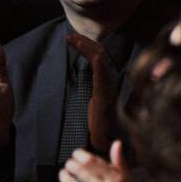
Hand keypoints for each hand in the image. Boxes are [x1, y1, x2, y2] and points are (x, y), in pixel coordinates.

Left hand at [58, 141, 147, 181]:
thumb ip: (120, 163)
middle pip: (81, 171)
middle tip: (68, 164)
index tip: (76, 154)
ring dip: (64, 178)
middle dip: (70, 165)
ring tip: (63, 175)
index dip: (80, 155)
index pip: (93, 161)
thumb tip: (116, 144)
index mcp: (118, 179)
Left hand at [66, 33, 118, 153]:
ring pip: (101, 60)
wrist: (107, 146)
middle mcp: (110, 82)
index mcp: (106, 83)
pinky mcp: (105, 96)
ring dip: (86, 47)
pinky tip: (89, 53)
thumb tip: (92, 87)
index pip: (100, 59)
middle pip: (101, 55)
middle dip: (86, 43)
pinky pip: (103, 74)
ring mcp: (109, 88)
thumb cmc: (101, 130)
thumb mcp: (95, 106)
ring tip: (71, 39)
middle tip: (70, 36)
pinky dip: (97, 60)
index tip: (73, 39)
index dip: (88, 47)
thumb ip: (96, 94)